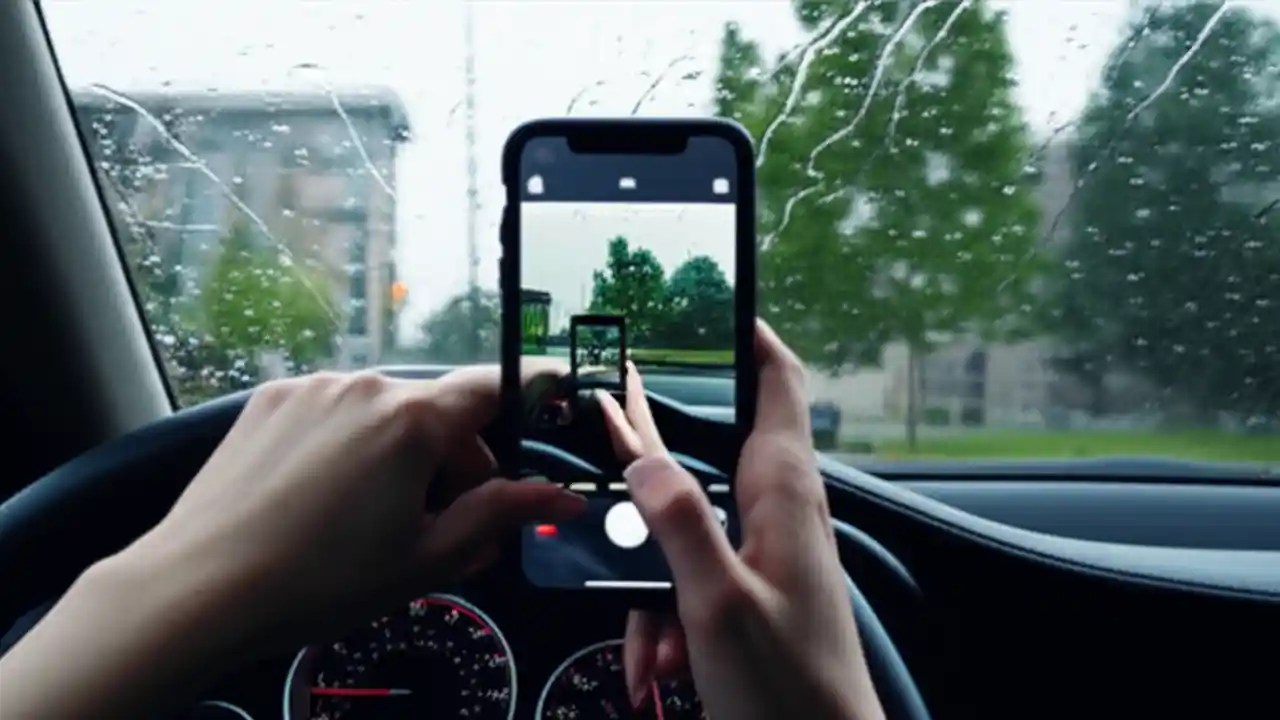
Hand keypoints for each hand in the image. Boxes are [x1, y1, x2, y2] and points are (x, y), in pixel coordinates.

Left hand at [133, 364, 585, 645]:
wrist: (199, 587)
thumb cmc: (320, 581)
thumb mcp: (427, 558)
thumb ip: (501, 515)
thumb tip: (559, 498)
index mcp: (413, 421)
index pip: (495, 387)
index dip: (532, 393)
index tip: (555, 395)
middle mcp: (364, 386)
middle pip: (438, 411)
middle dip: (457, 460)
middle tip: (448, 522)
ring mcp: (312, 389)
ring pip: (385, 413)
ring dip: (401, 452)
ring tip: (376, 517)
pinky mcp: (270, 401)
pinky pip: (335, 411)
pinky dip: (350, 444)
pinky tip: (328, 496)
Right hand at [600, 321, 884, 719]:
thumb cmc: (790, 691)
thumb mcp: (718, 604)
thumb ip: (678, 523)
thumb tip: (642, 456)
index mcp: (784, 493)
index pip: (779, 385)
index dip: (752, 337)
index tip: (714, 303)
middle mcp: (781, 512)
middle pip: (710, 457)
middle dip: (654, 485)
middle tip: (611, 467)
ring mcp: (768, 555)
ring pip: (689, 534)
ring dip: (657, 586)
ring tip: (656, 650)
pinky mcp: (754, 594)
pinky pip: (695, 583)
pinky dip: (670, 620)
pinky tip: (662, 665)